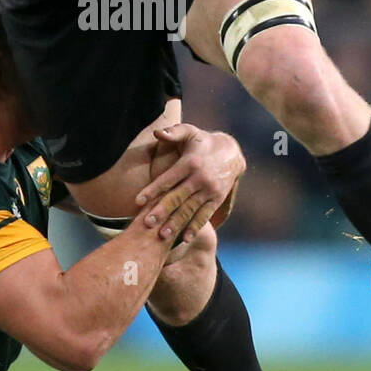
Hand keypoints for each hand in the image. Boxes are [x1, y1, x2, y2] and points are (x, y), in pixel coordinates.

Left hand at [134, 124, 245, 245]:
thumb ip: (174, 132)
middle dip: (162, 210)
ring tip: (162, 235)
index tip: (138, 201)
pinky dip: (195, 227)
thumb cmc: (204, 142)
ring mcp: (209, 190)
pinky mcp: (216, 199)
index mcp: (190, 163)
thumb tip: (157, 133)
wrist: (232, 152)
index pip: (168, 178)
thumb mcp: (190, 132)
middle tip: (147, 223)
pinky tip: (184, 238)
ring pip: (190, 209)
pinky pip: (205, 215)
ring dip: (176, 223)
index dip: (153, 190)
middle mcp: (200, 178)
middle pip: (178, 197)